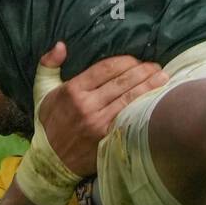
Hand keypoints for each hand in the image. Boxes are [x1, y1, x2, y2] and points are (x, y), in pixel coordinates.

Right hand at [33, 42, 168, 176]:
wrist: (51, 160)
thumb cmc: (49, 121)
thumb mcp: (42, 90)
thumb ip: (48, 64)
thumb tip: (61, 44)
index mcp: (73, 90)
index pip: (106, 68)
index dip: (126, 61)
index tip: (137, 59)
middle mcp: (87, 105)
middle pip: (122, 82)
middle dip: (143, 71)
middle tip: (156, 66)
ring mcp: (99, 123)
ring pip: (130, 99)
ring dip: (149, 86)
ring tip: (163, 78)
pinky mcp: (108, 138)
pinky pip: (130, 118)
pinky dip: (144, 107)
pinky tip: (156, 100)